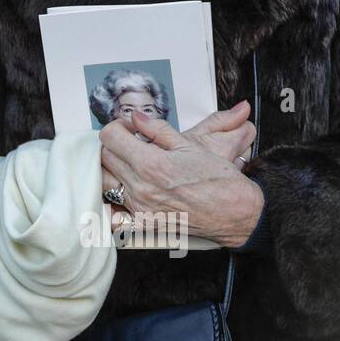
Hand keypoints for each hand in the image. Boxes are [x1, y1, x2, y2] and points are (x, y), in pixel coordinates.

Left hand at [99, 112, 263, 247]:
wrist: (236, 213)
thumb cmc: (219, 180)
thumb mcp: (190, 145)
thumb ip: (157, 130)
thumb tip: (136, 118)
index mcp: (150, 164)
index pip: (109, 138)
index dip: (117, 127)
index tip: (129, 128)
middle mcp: (141, 187)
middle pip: (104, 158)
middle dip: (114, 146)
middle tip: (130, 144)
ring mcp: (140, 207)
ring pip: (105, 183)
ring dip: (112, 170)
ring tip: (130, 165)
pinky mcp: (144, 222)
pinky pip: (115, 212)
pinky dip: (114, 201)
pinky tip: (127, 191)